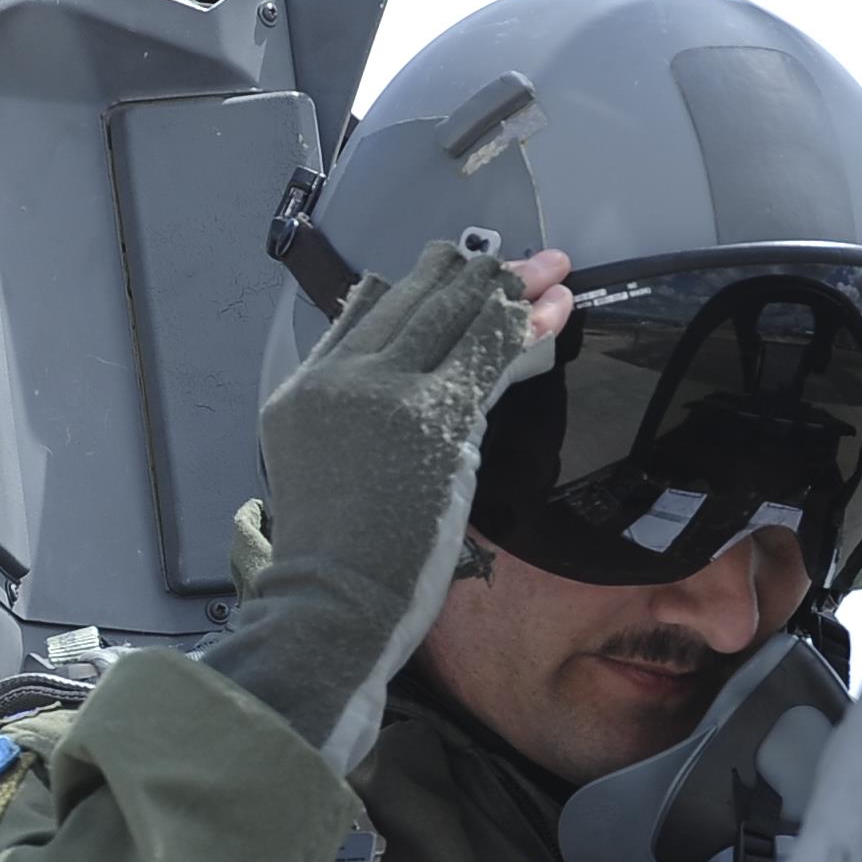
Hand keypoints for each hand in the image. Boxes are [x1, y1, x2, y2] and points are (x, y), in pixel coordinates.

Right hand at [205, 242, 564, 770]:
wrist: (330, 603)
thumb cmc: (334, 560)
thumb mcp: (320, 468)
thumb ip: (347, 412)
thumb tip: (388, 372)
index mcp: (305, 387)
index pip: (367, 309)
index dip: (421, 285)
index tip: (458, 270)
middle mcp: (340, 377)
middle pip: (413, 301)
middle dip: (474, 273)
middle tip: (521, 258)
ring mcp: (385, 392)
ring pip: (453, 316)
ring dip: (509, 286)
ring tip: (550, 267)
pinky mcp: (433, 417)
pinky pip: (487, 352)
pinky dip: (527, 324)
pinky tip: (557, 305)